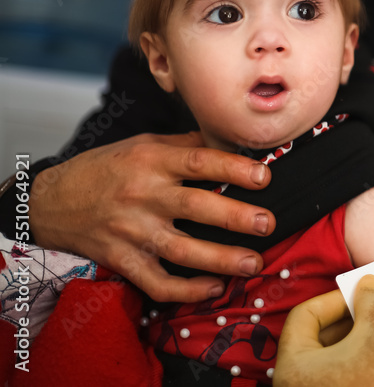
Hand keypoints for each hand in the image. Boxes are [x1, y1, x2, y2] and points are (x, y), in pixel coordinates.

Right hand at [30, 132, 274, 302]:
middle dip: (235, 217)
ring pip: (182, 249)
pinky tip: (214, 287)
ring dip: (221, 259)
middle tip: (267, 223)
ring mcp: (132, 231)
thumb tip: (230, 141)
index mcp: (151, 161)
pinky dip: (187, 290)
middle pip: (196, 206)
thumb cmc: (104, 169)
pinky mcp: (123, 260)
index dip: (234, 169)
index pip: (199, 162)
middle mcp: (143, 196)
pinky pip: (158, 282)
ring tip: (254, 263)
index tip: (264, 177)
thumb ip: (185, 145)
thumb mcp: (142, 145)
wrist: (50, 202)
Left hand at [275, 275, 373, 386]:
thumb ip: (370, 304)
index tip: (358, 293)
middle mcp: (293, 383)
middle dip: (345, 317)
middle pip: (313, 334)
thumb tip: (367, 284)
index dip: (334, 299)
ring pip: (326, 353)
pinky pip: (334, 371)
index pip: (304, 315)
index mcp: (293, 366)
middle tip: (370, 306)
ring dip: (352, 336)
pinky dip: (353, 356)